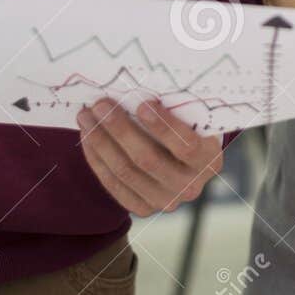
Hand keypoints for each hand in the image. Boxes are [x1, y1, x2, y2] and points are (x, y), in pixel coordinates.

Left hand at [76, 99, 222, 216]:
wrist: (187, 162)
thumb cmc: (189, 128)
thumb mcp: (194, 120)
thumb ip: (177, 109)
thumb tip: (139, 86)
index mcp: (208, 161)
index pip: (186, 146)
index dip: (163, 126)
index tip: (142, 103)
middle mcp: (189, 187)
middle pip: (148, 159)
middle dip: (120, 129)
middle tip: (100, 105)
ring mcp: (165, 201)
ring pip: (125, 171)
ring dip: (101, 141)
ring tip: (87, 116)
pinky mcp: (143, 207)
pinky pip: (114, 184)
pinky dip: (97, 159)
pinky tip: (87, 137)